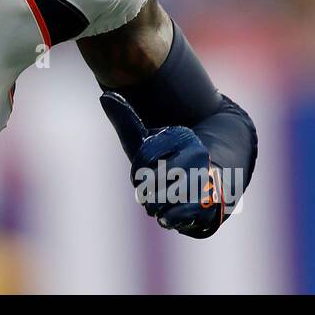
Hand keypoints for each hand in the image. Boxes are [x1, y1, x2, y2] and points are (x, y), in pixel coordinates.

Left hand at [100, 91, 226, 238]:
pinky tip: (166, 215)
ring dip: (154, 205)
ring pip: (163, 197)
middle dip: (145, 189)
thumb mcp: (145, 142)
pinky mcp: (210, 205)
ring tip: (160, 201)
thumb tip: (104, 96)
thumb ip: (127, 121)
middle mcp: (198, 155)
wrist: (201, 189)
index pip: (144, 156)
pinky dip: (168, 218)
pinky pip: (179, 214)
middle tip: (152, 189)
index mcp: (183, 137)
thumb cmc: (167, 163)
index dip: (138, 169)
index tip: (148, 169)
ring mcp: (206, 180)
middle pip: (152, 179)